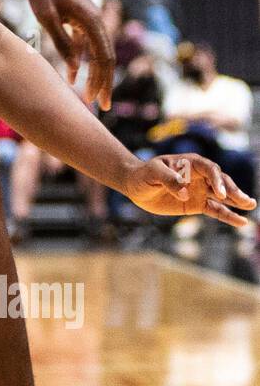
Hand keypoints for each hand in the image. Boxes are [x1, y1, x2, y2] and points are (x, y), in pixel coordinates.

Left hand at [23, 0, 114, 109]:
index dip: (104, 82)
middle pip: (104, 58)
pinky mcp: (77, 18)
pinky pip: (84, 44)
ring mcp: (86, 18)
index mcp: (91, 20)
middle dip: (102, 83)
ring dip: (91, 74)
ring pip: (95, 52)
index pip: (104, 58)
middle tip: (99, 106)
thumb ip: (61, 41)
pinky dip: (79, 60)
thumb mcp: (46, 17)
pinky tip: (71, 74)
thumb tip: (74, 67)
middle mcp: (94, 20)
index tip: (101, 102)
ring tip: (86, 96)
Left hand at [123, 154, 255, 226]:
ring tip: (251, 205)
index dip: (217, 180)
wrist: (136, 186)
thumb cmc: (144, 175)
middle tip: (245, 200)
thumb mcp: (153, 173)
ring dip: (237, 200)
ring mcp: (200, 191)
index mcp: (190, 163)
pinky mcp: (197, 205)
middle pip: (221, 181)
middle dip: (232, 190)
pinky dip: (228, 216)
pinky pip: (216, 210)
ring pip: (222, 196)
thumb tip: (185, 194)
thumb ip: (169, 180)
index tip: (220, 193)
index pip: (210, 169)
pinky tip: (241, 222)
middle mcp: (199, 176)